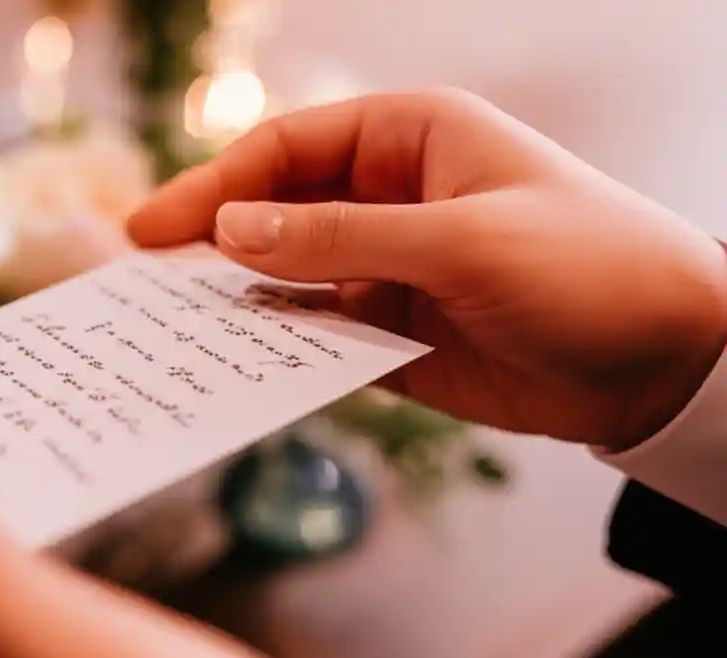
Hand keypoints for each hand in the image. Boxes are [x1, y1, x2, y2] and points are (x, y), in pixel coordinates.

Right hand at [128, 88, 726, 449]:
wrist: (668, 363)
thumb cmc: (586, 266)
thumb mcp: (460, 242)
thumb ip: (340, 239)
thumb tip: (230, 233)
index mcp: (410, 140)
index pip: (287, 150)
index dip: (215, 185)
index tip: (154, 230)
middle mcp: (389, 198)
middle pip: (275, 212)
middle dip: (212, 241)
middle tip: (141, 280)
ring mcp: (388, 269)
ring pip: (288, 277)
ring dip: (238, 300)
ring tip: (171, 329)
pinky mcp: (394, 334)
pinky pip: (318, 336)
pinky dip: (279, 349)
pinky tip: (237, 365)